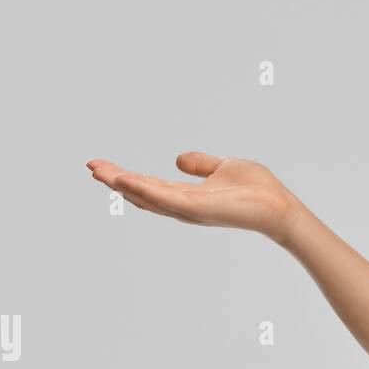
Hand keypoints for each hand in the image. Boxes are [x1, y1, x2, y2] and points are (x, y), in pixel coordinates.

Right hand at [86, 151, 303, 245]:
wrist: (278, 206)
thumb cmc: (256, 190)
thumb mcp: (223, 167)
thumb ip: (201, 164)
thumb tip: (178, 159)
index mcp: (187, 196)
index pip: (149, 185)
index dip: (125, 176)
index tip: (102, 165)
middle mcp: (182, 206)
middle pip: (141, 193)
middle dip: (115, 180)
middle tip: (91, 167)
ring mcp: (187, 209)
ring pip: (147, 196)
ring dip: (121, 184)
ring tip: (98, 171)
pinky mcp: (196, 209)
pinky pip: (164, 199)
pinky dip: (143, 189)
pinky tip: (124, 179)